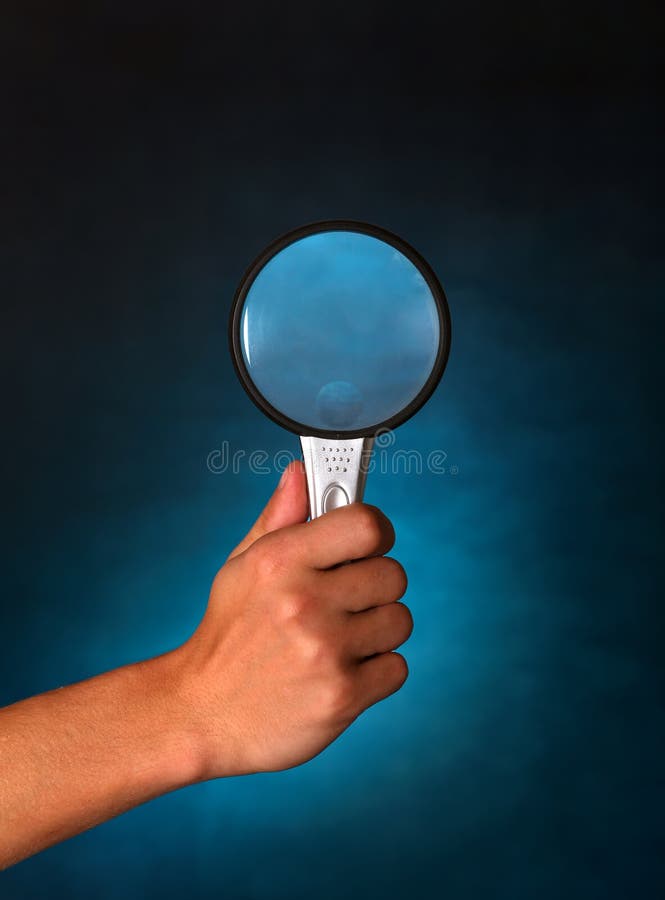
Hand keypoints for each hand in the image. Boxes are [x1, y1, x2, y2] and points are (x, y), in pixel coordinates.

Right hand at [177, 462, 412, 777]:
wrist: (201, 714)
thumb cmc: (227, 635)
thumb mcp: (241, 568)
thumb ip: (280, 519)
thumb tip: (301, 473)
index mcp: (281, 561)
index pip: (367, 524)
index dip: (377, 532)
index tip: (369, 544)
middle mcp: (305, 602)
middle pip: (393, 574)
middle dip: (374, 587)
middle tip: (344, 602)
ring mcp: (326, 650)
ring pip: (400, 620)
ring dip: (377, 631)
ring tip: (338, 640)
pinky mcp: (342, 696)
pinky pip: (397, 667)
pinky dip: (376, 672)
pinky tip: (339, 672)